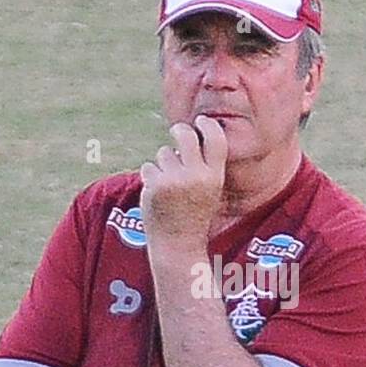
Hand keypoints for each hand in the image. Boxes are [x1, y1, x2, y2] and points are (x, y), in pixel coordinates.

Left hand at [139, 115, 227, 248]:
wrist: (178, 245)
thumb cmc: (194, 215)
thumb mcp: (210, 190)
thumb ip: (204, 165)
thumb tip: (191, 133)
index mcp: (214, 177)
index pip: (216, 139)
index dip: (208, 125)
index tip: (201, 121)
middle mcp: (196, 176)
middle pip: (185, 135)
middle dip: (179, 130)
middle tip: (176, 131)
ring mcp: (174, 180)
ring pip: (164, 153)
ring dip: (163, 163)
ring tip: (169, 185)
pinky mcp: (154, 185)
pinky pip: (149, 167)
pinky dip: (151, 177)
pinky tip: (158, 194)